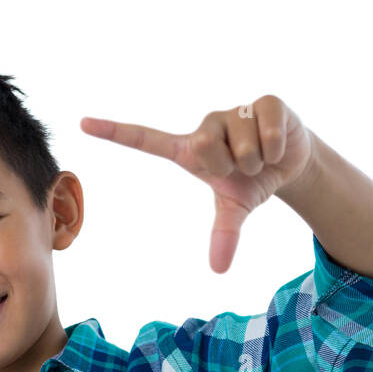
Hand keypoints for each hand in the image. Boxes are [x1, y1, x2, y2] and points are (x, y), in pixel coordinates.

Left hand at [80, 94, 316, 272]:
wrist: (290, 163)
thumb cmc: (250, 181)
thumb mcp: (235, 209)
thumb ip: (224, 234)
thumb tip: (219, 268)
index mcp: (191, 150)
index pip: (147, 140)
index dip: (116, 132)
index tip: (82, 123)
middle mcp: (208, 126)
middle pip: (207, 147)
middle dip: (232, 166)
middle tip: (242, 168)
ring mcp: (234, 112)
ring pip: (242, 144)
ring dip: (257, 160)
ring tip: (261, 157)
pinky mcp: (264, 102)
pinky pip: (266, 132)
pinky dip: (276, 148)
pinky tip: (277, 145)